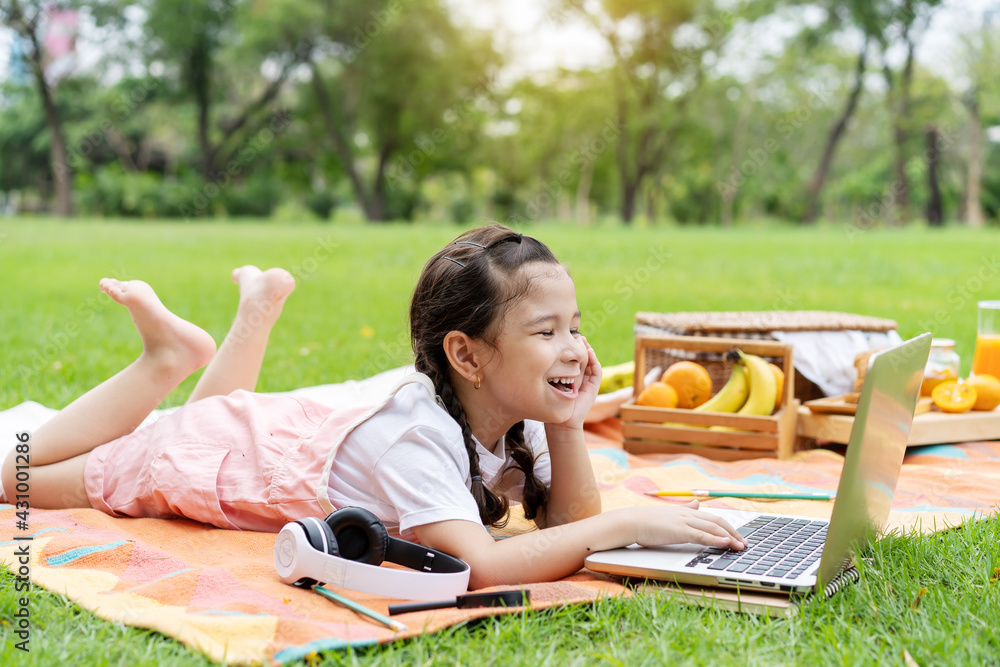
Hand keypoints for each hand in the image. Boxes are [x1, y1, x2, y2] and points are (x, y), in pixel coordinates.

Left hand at [552, 336, 601, 431]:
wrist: (561, 422)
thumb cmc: (549, 404)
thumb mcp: (545, 383)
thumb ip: (545, 371)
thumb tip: (534, 354)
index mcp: (568, 375)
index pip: (570, 357)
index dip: (568, 346)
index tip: (562, 335)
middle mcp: (579, 377)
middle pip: (581, 357)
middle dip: (578, 345)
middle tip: (573, 333)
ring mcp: (587, 382)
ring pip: (589, 361)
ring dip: (587, 350)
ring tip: (582, 339)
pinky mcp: (593, 387)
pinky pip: (596, 371)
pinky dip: (594, 360)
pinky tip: (589, 352)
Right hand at [625, 502, 747, 550]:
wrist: (631, 521)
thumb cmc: (646, 521)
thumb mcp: (669, 513)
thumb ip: (684, 509)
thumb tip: (696, 503)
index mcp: (686, 511)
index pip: (712, 518)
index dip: (727, 526)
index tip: (736, 536)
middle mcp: (688, 514)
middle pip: (718, 521)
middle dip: (733, 532)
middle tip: (744, 543)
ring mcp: (685, 522)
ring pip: (714, 528)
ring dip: (730, 537)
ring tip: (740, 547)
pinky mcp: (680, 531)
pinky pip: (703, 535)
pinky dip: (717, 539)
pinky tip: (726, 543)